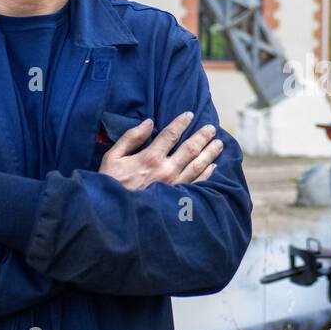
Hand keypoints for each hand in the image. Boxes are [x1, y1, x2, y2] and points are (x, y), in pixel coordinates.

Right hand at [99, 110, 222, 191]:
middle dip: (202, 136)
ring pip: (198, 165)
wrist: (115, 214)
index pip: (171, 134)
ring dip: (210, 153)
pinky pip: (197, 184)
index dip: (182, 122)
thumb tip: (149, 122)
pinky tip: (214, 167)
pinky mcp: (178, 199)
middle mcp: (166, 170)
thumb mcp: (112, 157)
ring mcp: (175, 185)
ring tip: (219, 144)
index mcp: (150, 157)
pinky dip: (208, 174)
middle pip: (190, 148)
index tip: (190, 115)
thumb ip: (131, 138)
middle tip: (212, 128)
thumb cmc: (111, 185)